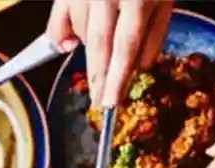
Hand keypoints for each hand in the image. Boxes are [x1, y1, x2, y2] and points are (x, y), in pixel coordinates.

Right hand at [46, 0, 174, 107]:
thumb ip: (154, 32)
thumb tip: (140, 67)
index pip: (125, 44)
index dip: (117, 77)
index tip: (111, 104)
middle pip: (99, 42)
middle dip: (98, 77)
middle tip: (100, 104)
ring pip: (82, 31)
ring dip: (92, 50)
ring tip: (104, 60)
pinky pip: (61, 17)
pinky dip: (64, 34)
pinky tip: (69, 44)